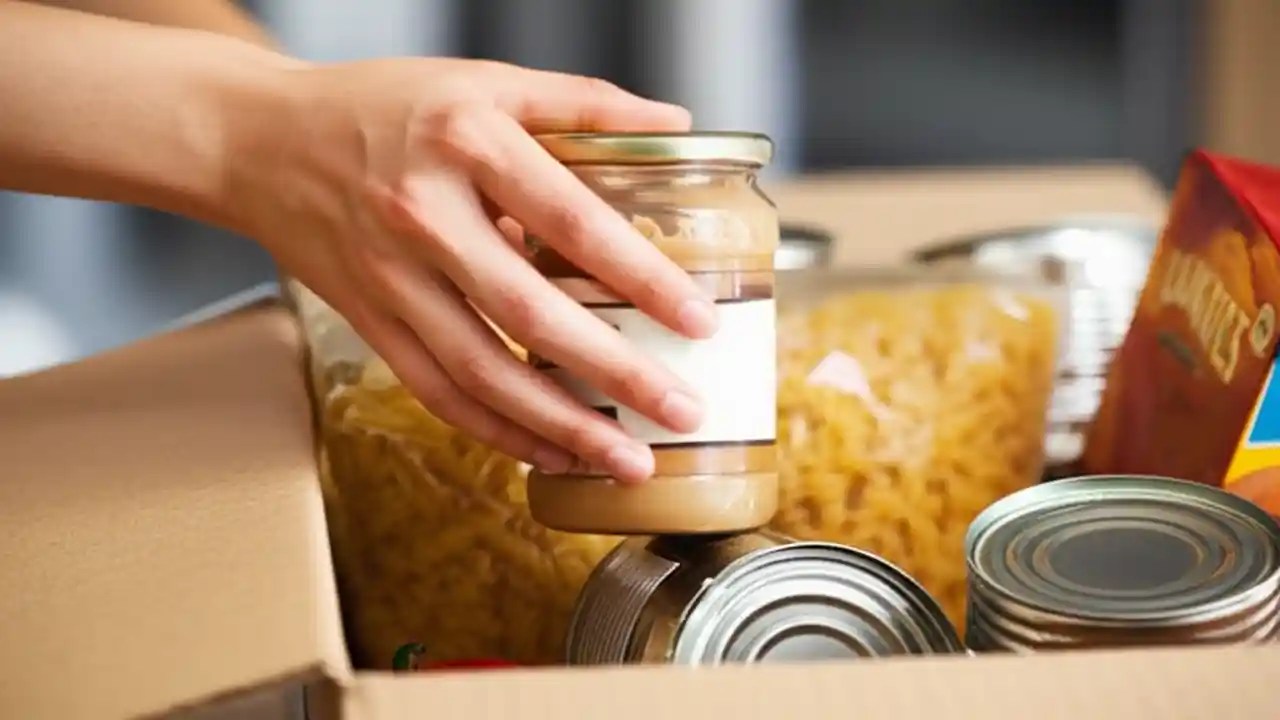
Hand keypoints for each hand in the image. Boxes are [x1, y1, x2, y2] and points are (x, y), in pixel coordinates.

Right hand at [226, 59, 715, 481]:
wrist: (260, 140)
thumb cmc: (380, 106)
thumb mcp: (484, 81)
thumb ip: (581, 103)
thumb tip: (676, 123)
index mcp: (466, 143)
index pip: (573, 221)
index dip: (642, 276)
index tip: (697, 320)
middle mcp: (424, 215)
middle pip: (530, 314)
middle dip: (615, 373)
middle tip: (681, 410)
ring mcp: (390, 278)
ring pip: (481, 372)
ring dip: (560, 425)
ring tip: (626, 458)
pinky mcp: (369, 320)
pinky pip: (437, 392)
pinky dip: (496, 430)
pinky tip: (548, 451)